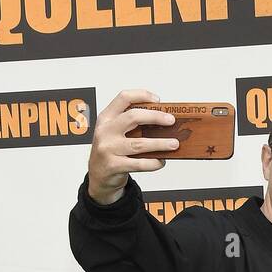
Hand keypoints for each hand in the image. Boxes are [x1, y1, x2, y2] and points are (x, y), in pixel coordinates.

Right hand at [86, 88, 178, 203]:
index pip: (124, 98)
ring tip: (174, 144)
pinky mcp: (113, 166)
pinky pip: (138, 164)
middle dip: (156, 117)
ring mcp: (108, 149)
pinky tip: (161, 161)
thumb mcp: (114, 132)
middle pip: (133, 117)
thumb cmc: (111, 151)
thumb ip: (131, 124)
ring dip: (160, 143)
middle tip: (171, 121)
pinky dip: (153, 163)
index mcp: (106, 118)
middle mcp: (105, 131)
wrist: (98, 176)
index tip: (158, 100)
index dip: (142, 95)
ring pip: (139, 143)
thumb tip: (162, 120)